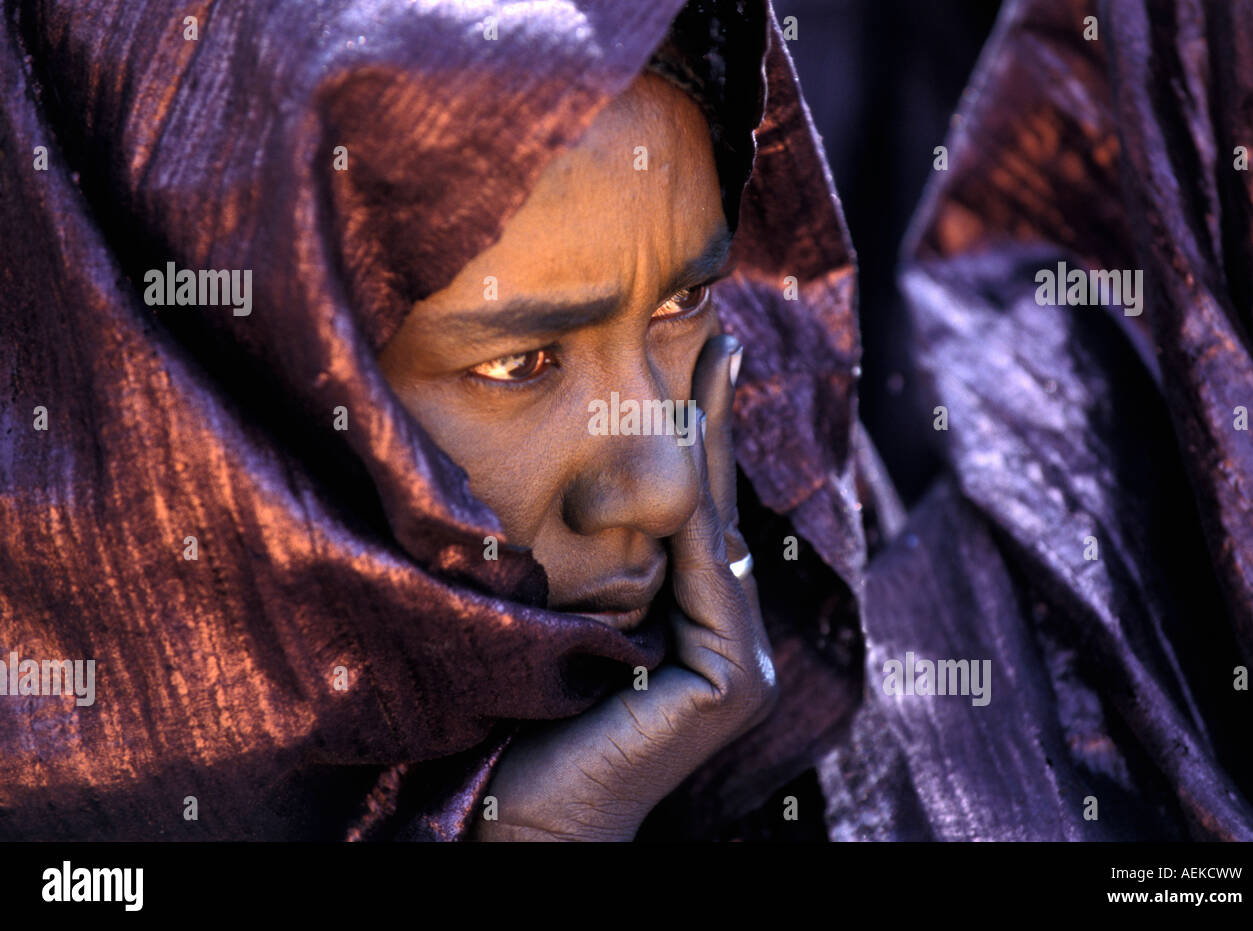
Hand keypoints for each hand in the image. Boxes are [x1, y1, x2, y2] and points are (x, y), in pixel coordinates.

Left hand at [471, 334, 777, 840]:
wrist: (509, 815)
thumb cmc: (518, 720)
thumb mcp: (565, 615)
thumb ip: (602, 564)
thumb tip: (590, 482)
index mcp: (697, 629)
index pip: (698, 518)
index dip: (699, 437)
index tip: (698, 358)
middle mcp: (732, 642)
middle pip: (718, 511)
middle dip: (719, 420)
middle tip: (719, 335)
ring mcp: (743, 664)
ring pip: (719, 531)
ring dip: (713, 443)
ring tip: (712, 359)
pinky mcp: (734, 681)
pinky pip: (708, 573)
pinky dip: (694, 509)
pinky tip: (683, 441)